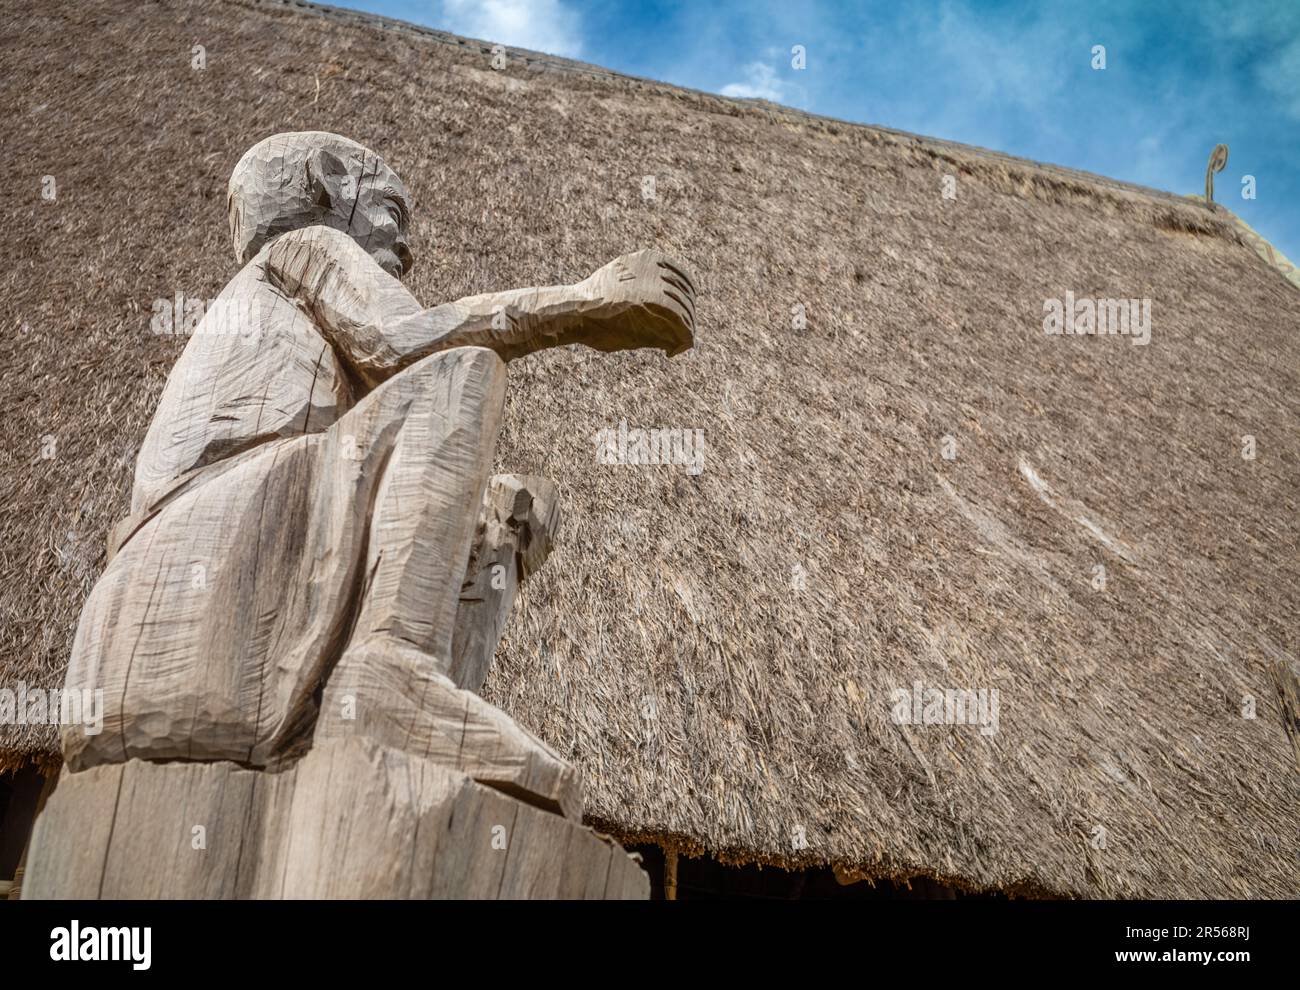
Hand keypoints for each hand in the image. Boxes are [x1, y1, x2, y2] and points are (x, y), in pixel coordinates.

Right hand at [578, 249, 696, 355]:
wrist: (575, 310)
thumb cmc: (591, 302)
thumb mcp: (618, 284)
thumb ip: (640, 288)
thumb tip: (658, 306)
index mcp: (648, 260)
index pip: (683, 279)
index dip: (688, 299)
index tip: (686, 315)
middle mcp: (656, 271)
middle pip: (687, 297)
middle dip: (687, 319)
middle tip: (681, 337)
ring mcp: (657, 289)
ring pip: (686, 314)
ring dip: (685, 333)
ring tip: (676, 346)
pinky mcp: (656, 309)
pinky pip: (682, 327)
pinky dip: (682, 341)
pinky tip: (672, 351)